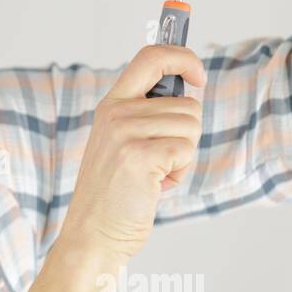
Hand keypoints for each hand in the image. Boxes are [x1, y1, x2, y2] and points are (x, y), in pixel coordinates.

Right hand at [62, 45, 206, 259]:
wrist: (92, 234)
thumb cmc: (115, 194)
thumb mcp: (121, 142)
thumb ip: (146, 115)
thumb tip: (191, 91)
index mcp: (111, 105)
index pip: (151, 57)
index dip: (182, 58)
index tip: (198, 76)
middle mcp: (116, 113)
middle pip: (187, 105)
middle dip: (186, 137)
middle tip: (158, 162)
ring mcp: (125, 133)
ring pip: (191, 127)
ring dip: (183, 156)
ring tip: (154, 176)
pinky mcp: (139, 155)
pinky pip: (186, 150)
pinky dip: (180, 172)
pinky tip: (155, 186)